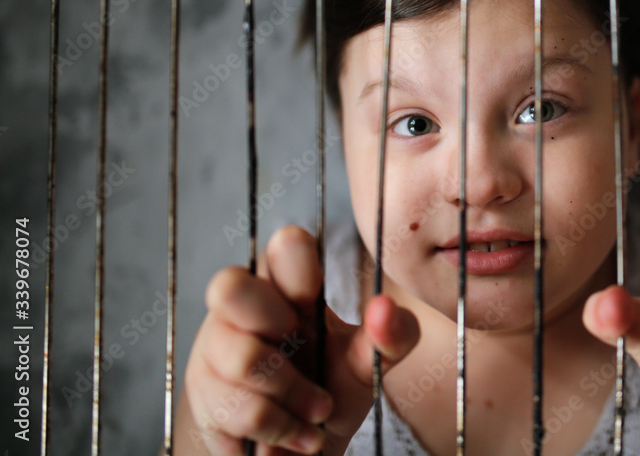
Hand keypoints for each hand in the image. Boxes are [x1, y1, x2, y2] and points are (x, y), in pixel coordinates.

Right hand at [184, 226, 419, 454]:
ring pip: (244, 358)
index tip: (312, 301)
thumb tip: (385, 307)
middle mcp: (240, 310)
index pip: (284, 246)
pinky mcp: (204, 399)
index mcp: (284, 286)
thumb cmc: (330, 388)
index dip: (299, 269)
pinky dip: (282, 428)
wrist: (297, 450)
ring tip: (319, 413)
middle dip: (274, 322)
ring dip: (295, 395)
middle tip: (299, 344)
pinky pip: (241, 408)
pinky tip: (300, 437)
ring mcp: (214, 352)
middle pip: (229, 286)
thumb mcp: (368, 364)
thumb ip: (392, 336)